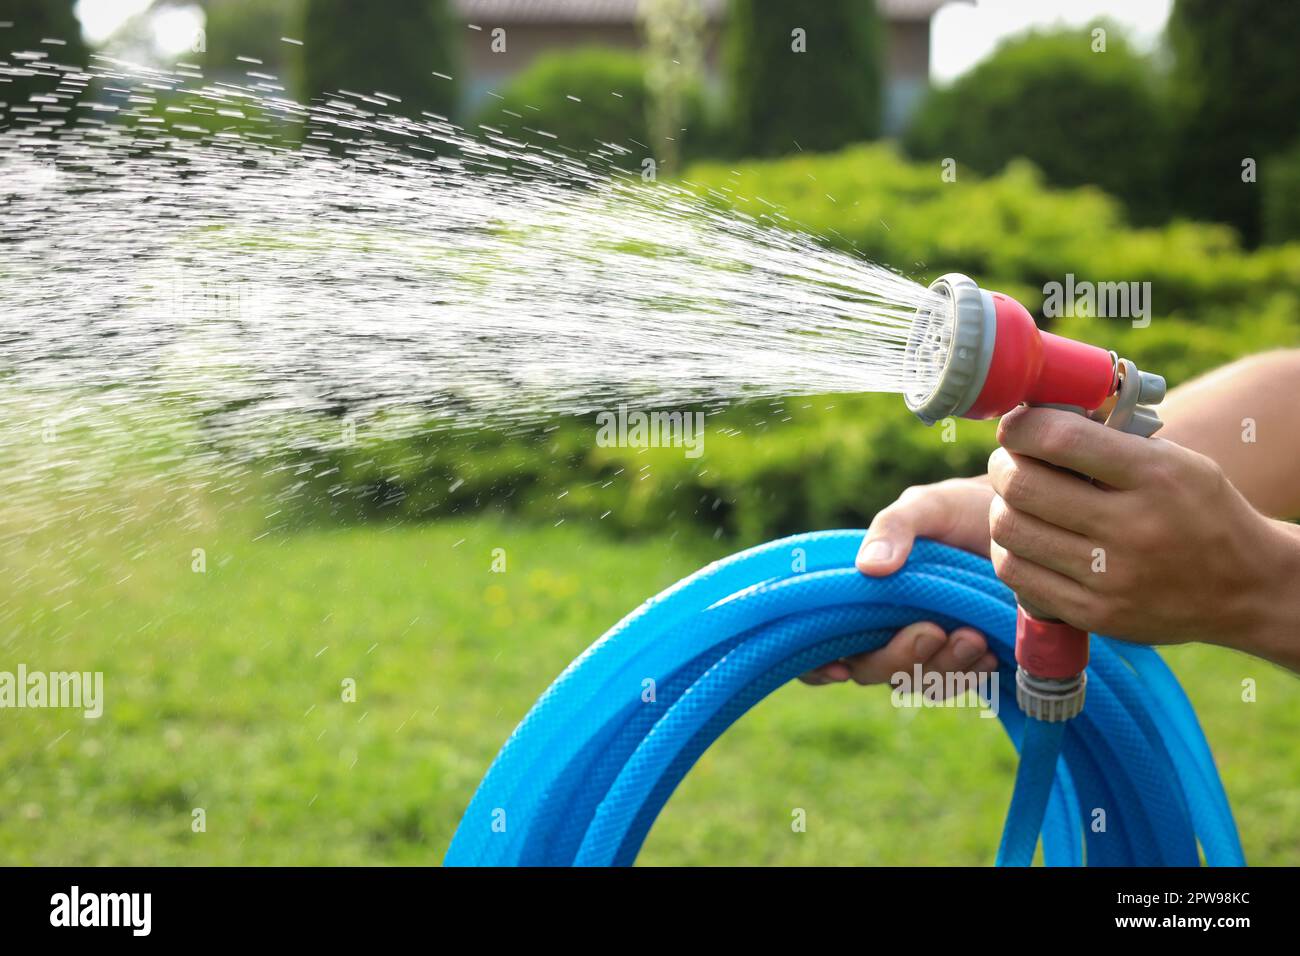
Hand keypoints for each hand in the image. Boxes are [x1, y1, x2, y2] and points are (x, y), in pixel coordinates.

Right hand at [800, 477, 998, 687]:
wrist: (1023, 525)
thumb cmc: (962, 511)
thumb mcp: (927, 507)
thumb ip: (894, 527)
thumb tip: (867, 568)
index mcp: (861, 593)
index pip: (819, 639)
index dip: (816, 665)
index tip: (838, 668)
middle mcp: (884, 627)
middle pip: (868, 669)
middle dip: (898, 658)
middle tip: (932, 631)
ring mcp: (924, 648)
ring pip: (915, 681)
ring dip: (942, 666)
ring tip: (974, 636)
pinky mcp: (963, 660)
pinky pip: (956, 685)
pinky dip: (970, 674)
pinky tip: (989, 650)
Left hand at [988, 406, 1299, 668]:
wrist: (1245, 588)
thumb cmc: (1197, 509)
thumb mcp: (1173, 460)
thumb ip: (1108, 437)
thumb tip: (1033, 413)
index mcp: (1155, 476)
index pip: (1060, 439)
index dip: (1021, 427)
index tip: (1015, 426)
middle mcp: (1132, 528)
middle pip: (1022, 486)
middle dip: (1003, 465)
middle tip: (1009, 462)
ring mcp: (1111, 577)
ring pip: (1010, 531)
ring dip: (1002, 508)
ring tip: (1017, 501)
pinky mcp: (1095, 614)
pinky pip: (1017, 574)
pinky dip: (1011, 550)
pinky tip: (1027, 539)